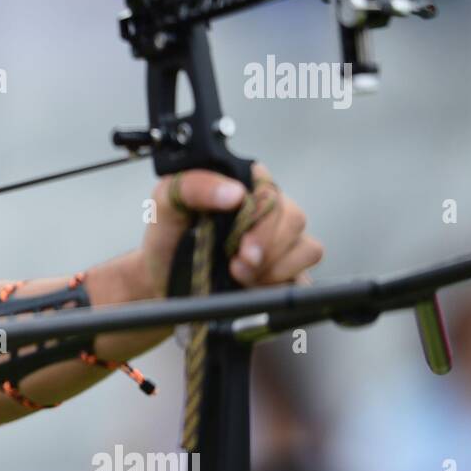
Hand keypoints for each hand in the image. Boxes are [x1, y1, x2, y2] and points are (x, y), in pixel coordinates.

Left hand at [137, 163, 322, 297]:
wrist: (164, 277)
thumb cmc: (168, 235)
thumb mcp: (165, 203)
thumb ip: (194, 187)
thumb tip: (235, 193)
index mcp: (245, 183)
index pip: (271, 190)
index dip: (261, 220)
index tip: (241, 245)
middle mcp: (269, 208)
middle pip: (294, 220)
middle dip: (266, 249)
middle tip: (236, 267)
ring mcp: (282, 239)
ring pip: (307, 248)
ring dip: (275, 269)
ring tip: (241, 277)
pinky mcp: (288, 269)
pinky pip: (305, 276)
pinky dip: (282, 284)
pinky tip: (255, 286)